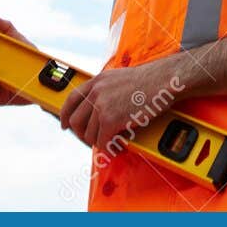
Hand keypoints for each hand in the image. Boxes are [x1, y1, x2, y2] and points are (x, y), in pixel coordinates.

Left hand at [59, 60, 179, 151]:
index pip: (71, 99)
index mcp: (97, 81)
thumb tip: (100, 107)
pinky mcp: (110, 119)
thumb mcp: (119, 78)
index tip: (65, 124)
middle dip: (81, 134)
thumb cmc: (149, 81)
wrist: (162, 81)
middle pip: (75, 120)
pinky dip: (109, 147)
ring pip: (88, 134)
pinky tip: (117, 145)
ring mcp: (102, 106)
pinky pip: (101, 141)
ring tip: (110, 142)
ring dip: (98, 142)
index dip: (64, 114)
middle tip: (91, 139)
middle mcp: (96, 92)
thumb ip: (106, 90)